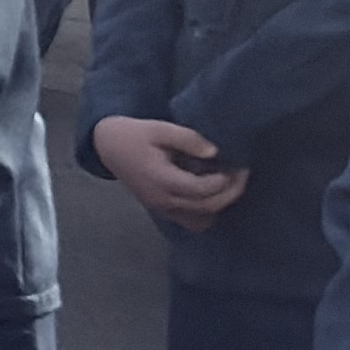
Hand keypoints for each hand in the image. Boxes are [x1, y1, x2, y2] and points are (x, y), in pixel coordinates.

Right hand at [93, 113, 250, 228]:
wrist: (106, 147)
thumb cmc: (132, 134)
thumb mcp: (158, 128)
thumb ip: (188, 139)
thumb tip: (215, 152)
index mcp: (161, 179)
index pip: (202, 188)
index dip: (225, 180)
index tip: (239, 166)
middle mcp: (163, 200)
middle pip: (207, 206)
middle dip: (230, 192)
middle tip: (242, 174)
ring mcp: (162, 208)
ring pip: (202, 218)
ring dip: (219, 203)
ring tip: (228, 183)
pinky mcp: (162, 210)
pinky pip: (191, 221)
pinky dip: (206, 211)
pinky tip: (210, 193)